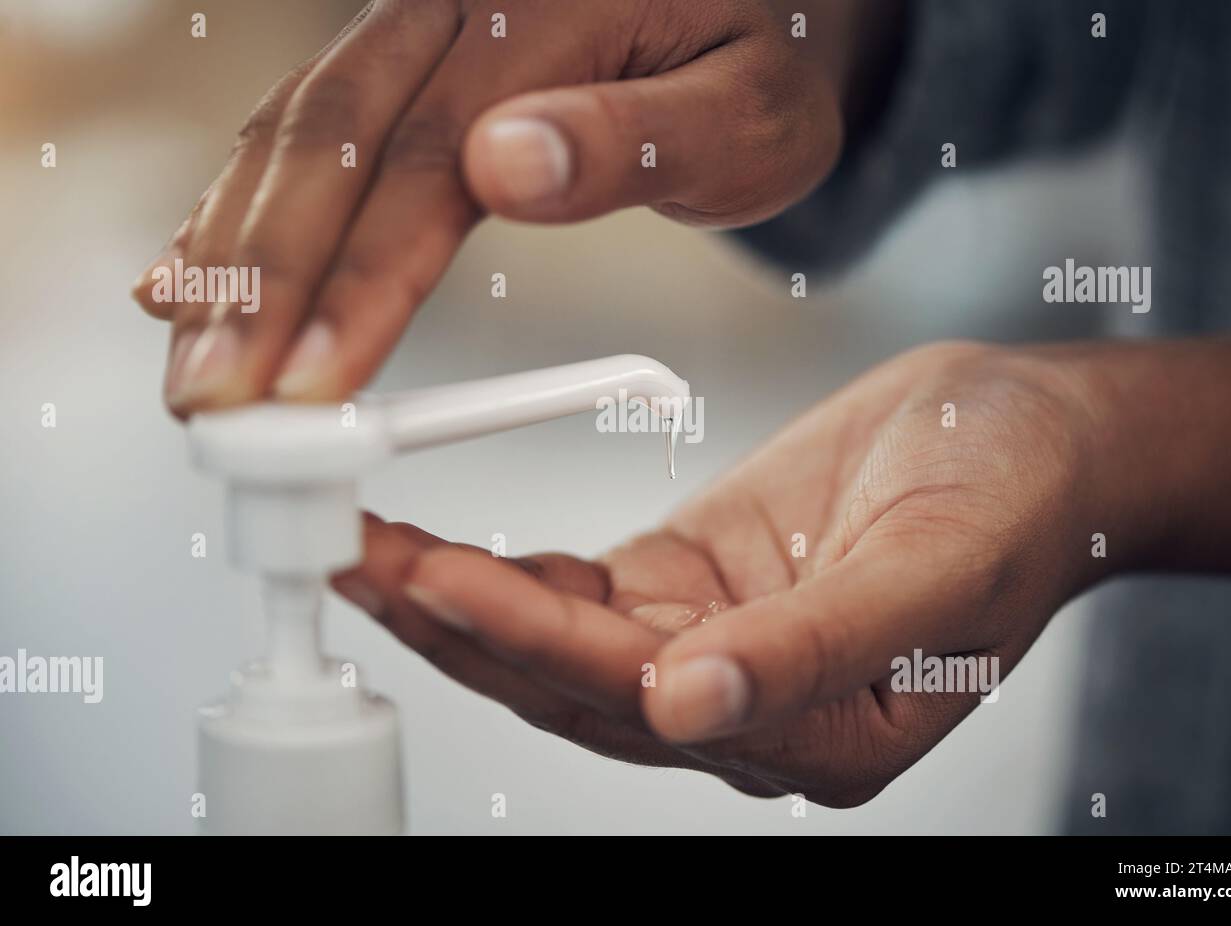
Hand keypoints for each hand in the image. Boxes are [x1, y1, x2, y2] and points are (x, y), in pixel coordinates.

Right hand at [133, 0, 864, 414]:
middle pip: (326, 149)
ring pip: (291, 140)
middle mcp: (453, 10)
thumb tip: (507, 165)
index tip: (310, 391)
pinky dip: (239, 212)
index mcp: (539, 16)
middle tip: (214, 407)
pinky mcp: (400, 62)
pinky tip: (191, 278)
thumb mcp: (751, 109)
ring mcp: (414, 28)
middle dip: (259, 287)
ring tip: (192, 369)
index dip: (356, 282)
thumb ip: (642, 140)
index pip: (424, 164)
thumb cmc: (764, 63)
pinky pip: (299, 133)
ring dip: (230, 260)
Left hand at [333, 341, 1116, 804]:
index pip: (642, 701)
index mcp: (819, 735)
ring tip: (366, 549)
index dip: (536, 643)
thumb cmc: (1015, 498)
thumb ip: (816, 649)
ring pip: (560, 643)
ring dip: (463, 600)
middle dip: (460, 628)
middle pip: (573, 685)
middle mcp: (750, 706)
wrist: (1032, 434)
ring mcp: (713, 646)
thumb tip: (691, 710)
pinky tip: (444, 547)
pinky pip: (582, 591)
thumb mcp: (937, 568)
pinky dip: (510, 570)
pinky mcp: (692, 586)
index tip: (442, 580)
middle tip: (353, 564)